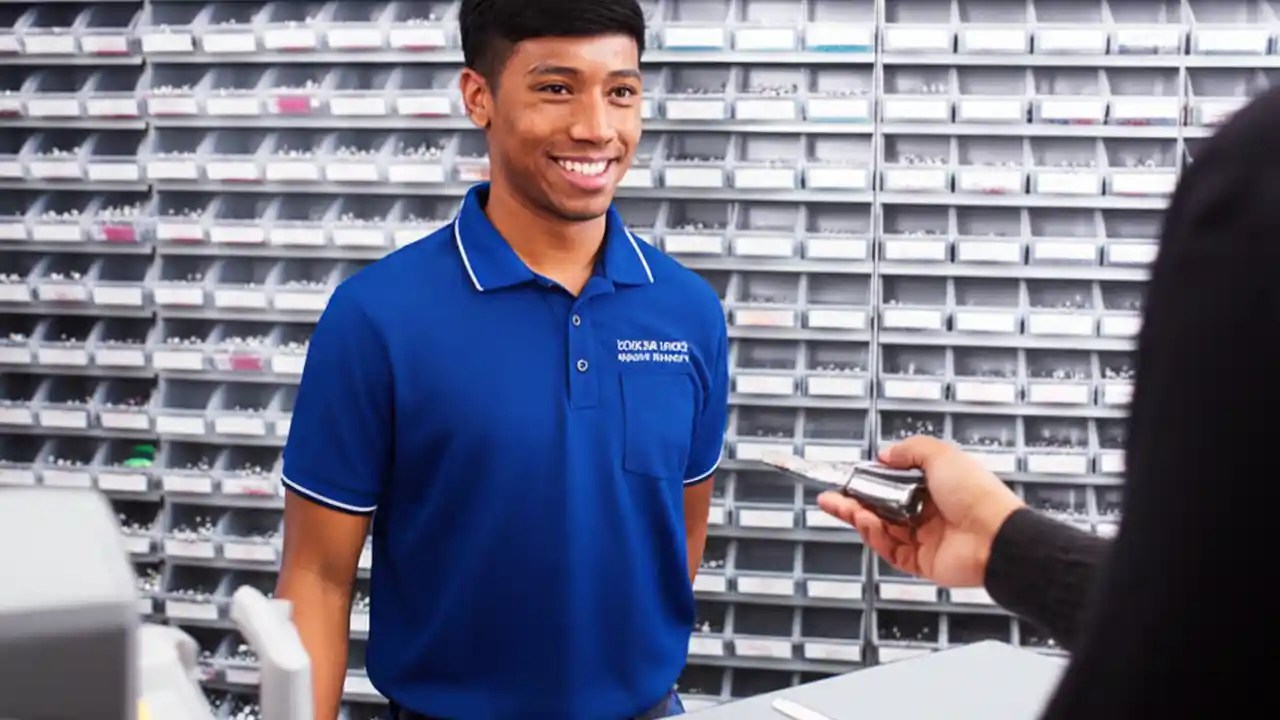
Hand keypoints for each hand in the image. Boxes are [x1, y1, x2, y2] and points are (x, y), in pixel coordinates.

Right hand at [818, 436, 1024, 587]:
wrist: (995, 536)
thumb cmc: (978, 495)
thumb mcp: (941, 455)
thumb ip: (909, 451)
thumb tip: (885, 454)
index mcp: (935, 488)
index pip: (891, 484)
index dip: (868, 481)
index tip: (847, 478)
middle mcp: (929, 514)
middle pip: (881, 509)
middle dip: (853, 502)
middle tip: (829, 497)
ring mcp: (925, 539)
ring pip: (881, 530)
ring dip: (859, 518)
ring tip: (844, 507)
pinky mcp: (921, 563)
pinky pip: (890, 551)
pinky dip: (874, 537)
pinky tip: (866, 523)